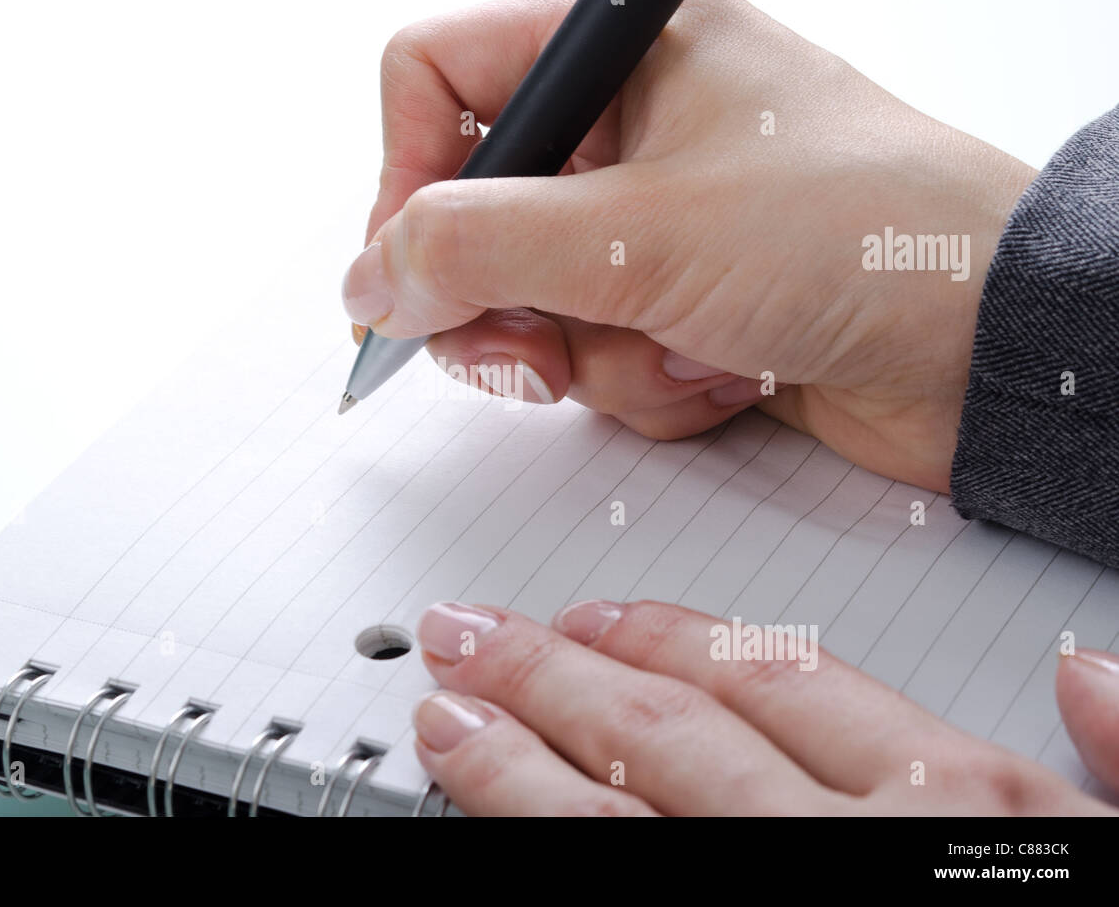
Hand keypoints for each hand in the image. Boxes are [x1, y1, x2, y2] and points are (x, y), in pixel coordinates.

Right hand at [344, 0, 1037, 491]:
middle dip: (504, 302)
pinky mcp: (677, 304)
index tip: (410, 272)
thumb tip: (371, 277)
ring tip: (683, 346)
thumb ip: (477, 250)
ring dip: (595, 353)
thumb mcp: (639, 235)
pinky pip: (596, 356)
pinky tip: (726, 368)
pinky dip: (647, 382)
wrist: (991, 347)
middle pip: (471, 212)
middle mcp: (628, 127)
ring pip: (531, 303)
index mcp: (620, 50)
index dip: (401, 178)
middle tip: (537, 345)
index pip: (435, 78)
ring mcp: (650, 222)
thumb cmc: (862, 235)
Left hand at [410, 600, 1118, 814]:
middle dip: (552, 679)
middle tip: (468, 639)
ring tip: (447, 719)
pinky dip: (543, 856)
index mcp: (963, 809)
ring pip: (618, 825)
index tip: (593, 619)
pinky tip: (491, 826)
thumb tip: (1085, 674)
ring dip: (516, 767)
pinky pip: (612, 900)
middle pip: (671, 738)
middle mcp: (856, 854)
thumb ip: (1116, 761)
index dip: (669, 640)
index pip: (782, 684)